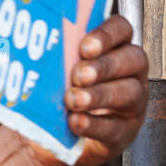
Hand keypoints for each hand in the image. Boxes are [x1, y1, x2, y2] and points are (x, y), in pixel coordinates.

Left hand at [21, 15, 148, 165]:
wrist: (57, 136)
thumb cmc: (59, 92)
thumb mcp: (58, 71)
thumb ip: (56, 58)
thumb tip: (32, 48)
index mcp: (115, 47)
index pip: (122, 29)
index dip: (107, 34)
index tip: (84, 47)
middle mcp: (131, 71)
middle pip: (132, 59)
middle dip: (104, 66)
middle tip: (78, 76)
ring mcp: (133, 102)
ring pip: (129, 92)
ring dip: (100, 95)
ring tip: (73, 101)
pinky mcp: (125, 131)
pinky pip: (115, 127)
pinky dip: (94, 125)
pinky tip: (76, 122)